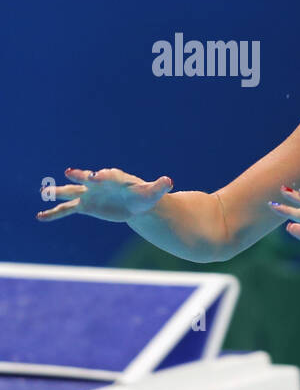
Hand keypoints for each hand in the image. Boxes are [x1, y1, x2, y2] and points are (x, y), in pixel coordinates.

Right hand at [36, 167, 173, 222]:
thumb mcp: (152, 192)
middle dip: (79, 176)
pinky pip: (67, 209)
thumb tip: (169, 181)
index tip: (94, 176)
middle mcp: (98, 184)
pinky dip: (54, 213)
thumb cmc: (144, 196)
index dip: (101, 175)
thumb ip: (159, 186)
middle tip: (70, 173)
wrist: (136, 204)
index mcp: (114, 178)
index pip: (106, 175)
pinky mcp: (85, 206)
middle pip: (85, 179)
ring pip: (71, 192)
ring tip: (43, 192)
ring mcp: (89, 194)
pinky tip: (40, 216)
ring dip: (57, 192)